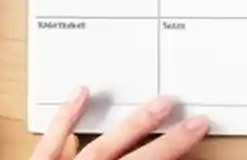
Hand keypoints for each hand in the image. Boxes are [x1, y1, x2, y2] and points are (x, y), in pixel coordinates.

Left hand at [31, 89, 208, 159]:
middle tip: (190, 120)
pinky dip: (66, 117)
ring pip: (101, 145)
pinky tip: (80, 93)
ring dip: (131, 123)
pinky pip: (50, 142)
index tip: (196, 133)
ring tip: (156, 104)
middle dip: (165, 138)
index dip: (175, 150)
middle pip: (132, 158)